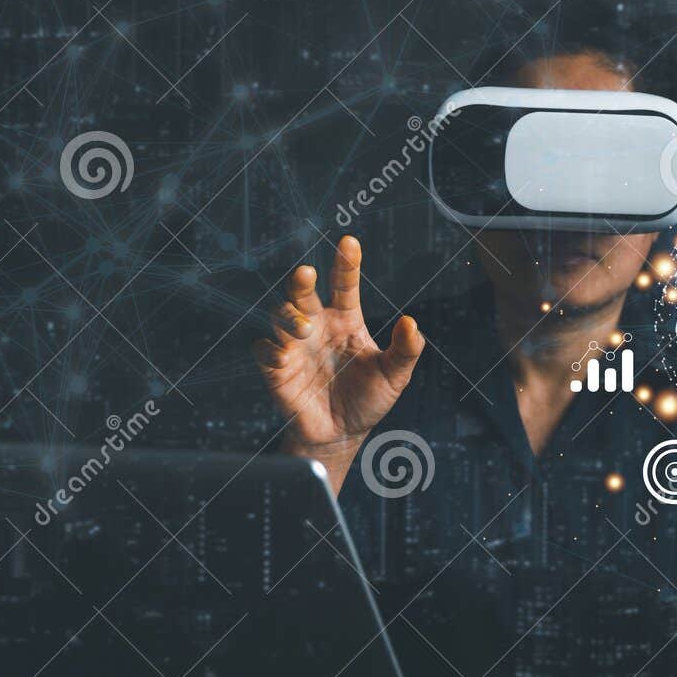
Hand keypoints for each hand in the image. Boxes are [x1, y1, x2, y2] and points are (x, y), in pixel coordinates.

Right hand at [253, 236, 424, 490]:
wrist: (342, 434)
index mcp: (346, 321)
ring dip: (288, 318)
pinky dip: (271, 349)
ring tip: (304, 330)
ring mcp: (295, 346)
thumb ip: (405, 350)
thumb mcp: (394, 376)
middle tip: (306, 273)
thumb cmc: (368, 399)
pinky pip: (265, 350)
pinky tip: (283, 355)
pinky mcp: (277, 369)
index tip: (349, 242)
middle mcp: (318, 326)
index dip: (346, 263)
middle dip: (301, 281)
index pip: (345, 284)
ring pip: (281, 316)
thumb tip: (411, 322)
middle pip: (303, 293)